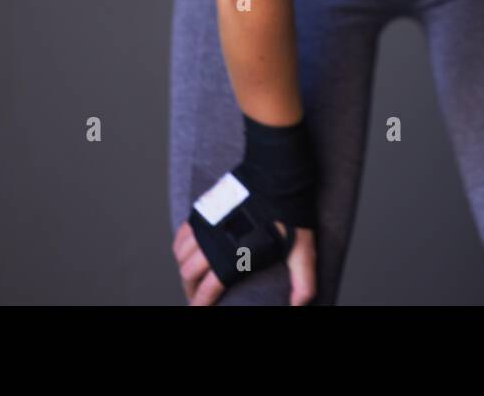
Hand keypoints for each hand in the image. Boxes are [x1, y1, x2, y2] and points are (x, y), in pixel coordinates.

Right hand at [173, 218, 317, 305]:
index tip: (199, 311)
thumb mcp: (302, 249)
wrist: (278, 171)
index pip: (208, 289)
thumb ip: (303, 281)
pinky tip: (187, 253)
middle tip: (196, 298)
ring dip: (184, 270)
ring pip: (181, 255)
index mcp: (234, 254)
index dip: (201, 305)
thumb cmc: (290, 210)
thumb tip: (299, 305)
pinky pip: (182, 232)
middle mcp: (215, 239)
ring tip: (191, 279)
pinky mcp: (206, 207)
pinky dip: (180, 248)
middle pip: (189, 274)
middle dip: (190, 290)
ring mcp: (207, 222)